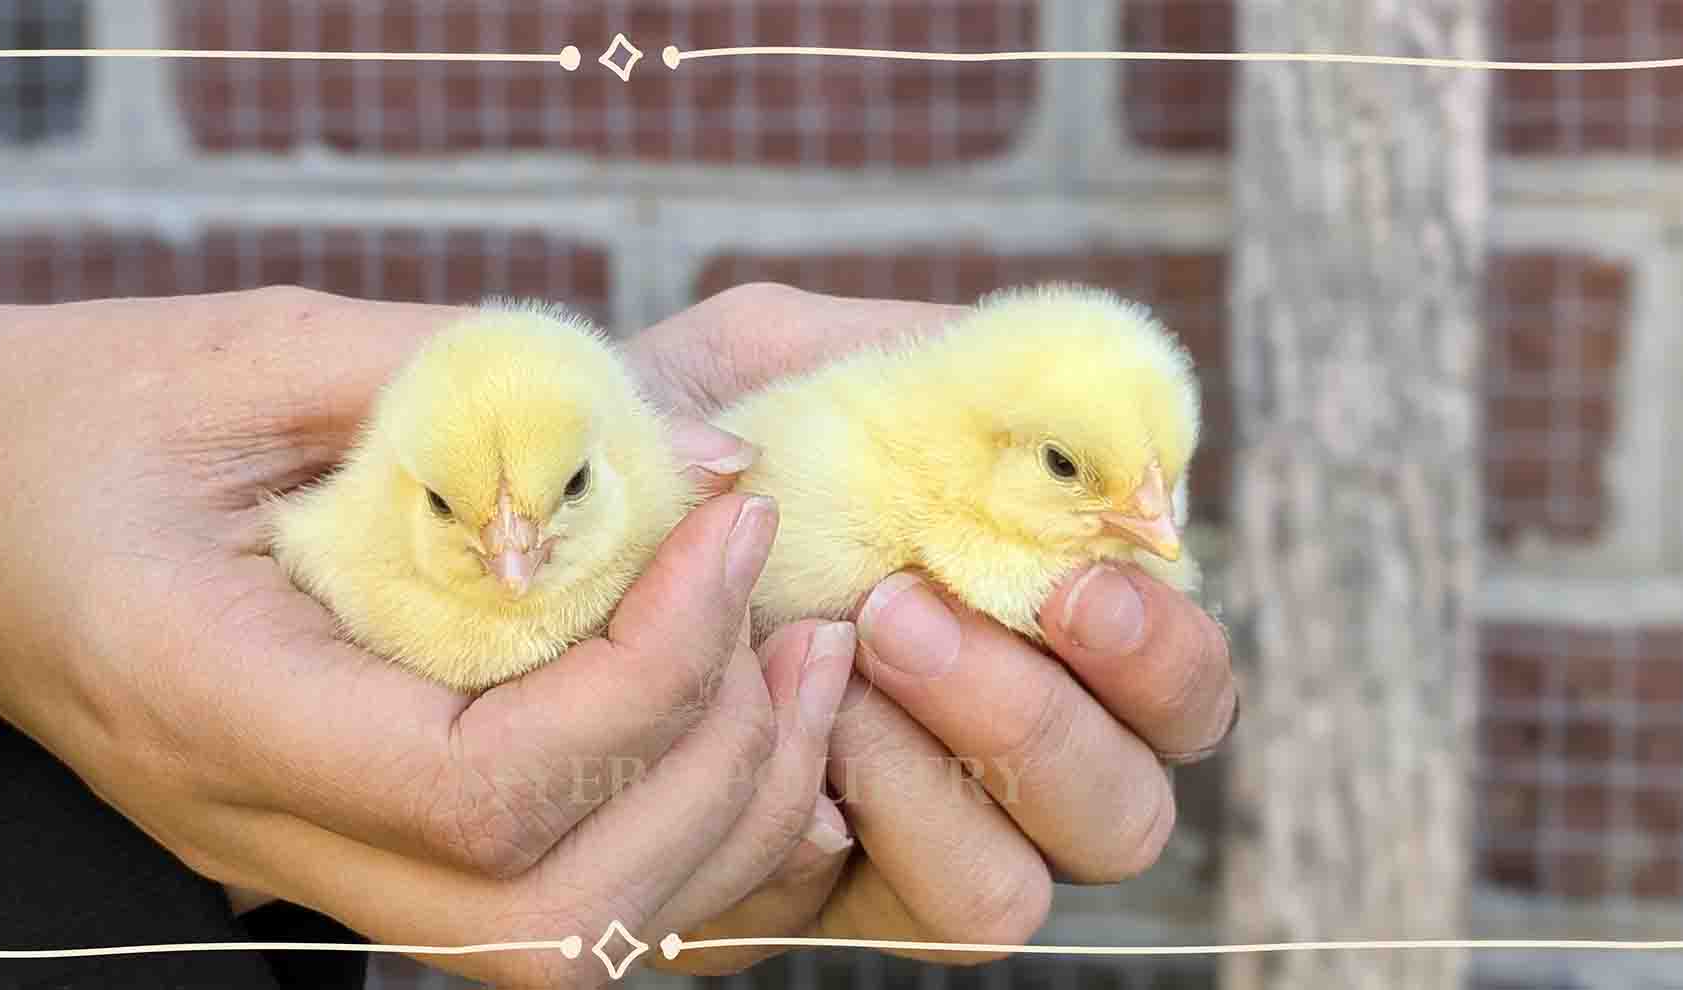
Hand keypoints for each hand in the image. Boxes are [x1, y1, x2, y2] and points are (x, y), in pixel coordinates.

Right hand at [0, 288, 854, 986]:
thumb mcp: (248, 350)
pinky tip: (731, 721)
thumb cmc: (72, 414)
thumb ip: (473, 386)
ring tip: (793, 662)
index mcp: (209, 699)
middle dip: (714, 771)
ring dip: (717, 827)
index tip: (723, 526)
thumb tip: (697, 454)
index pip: (477, 784)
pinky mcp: (346, 853)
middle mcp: (257, 828)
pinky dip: (674, 844)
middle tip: (791, 613)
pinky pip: (541, 913)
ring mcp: (300, 865)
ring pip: (553, 950)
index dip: (646, 672)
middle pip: (540, 917)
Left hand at [625, 284, 1240, 969]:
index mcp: (1038, 631)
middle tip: (898, 613)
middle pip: (1124, 819)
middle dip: (1031, 722)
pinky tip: (763, 734)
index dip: (1160, 655)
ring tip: (824, 662)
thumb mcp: (778, 364)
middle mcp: (995, 760)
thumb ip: (912, 362)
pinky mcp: (793, 903)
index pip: (1179, 693)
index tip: (1075, 581)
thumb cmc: (671, 442)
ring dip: (928, 784)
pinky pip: (850, 918)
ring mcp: (899, 843)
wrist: (504, 528)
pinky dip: (819, 837)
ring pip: (1004, 898)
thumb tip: (1039, 387)